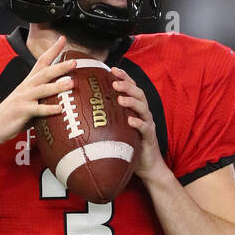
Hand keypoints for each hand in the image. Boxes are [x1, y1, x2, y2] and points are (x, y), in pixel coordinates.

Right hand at [0, 35, 77, 150]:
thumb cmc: (12, 117)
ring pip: (42, 89)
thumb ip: (43, 100)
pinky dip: (49, 109)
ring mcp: (23, 99)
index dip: (52, 50)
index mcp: (28, 83)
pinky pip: (37, 110)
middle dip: (60, 66)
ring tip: (71, 83)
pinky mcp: (21, 112)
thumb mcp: (28, 104)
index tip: (63, 39)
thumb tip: (61, 101)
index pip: (41, 62)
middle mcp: (25, 88)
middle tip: (74, 61)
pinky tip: (60, 109)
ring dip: (57, 85)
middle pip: (44, 73)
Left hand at [110, 67, 164, 185]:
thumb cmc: (130, 146)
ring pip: (143, 108)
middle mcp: (144, 113)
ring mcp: (148, 124)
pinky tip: (130, 121)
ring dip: (132, 101)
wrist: (147, 166)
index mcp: (136, 108)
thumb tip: (85, 112)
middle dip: (127, 85)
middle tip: (114, 82)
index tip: (112, 68)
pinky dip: (138, 123)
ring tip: (120, 99)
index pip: (132, 88)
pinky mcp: (150, 137)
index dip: (124, 77)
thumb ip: (108, 118)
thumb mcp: (117, 129)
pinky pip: (145, 128)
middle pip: (138, 93)